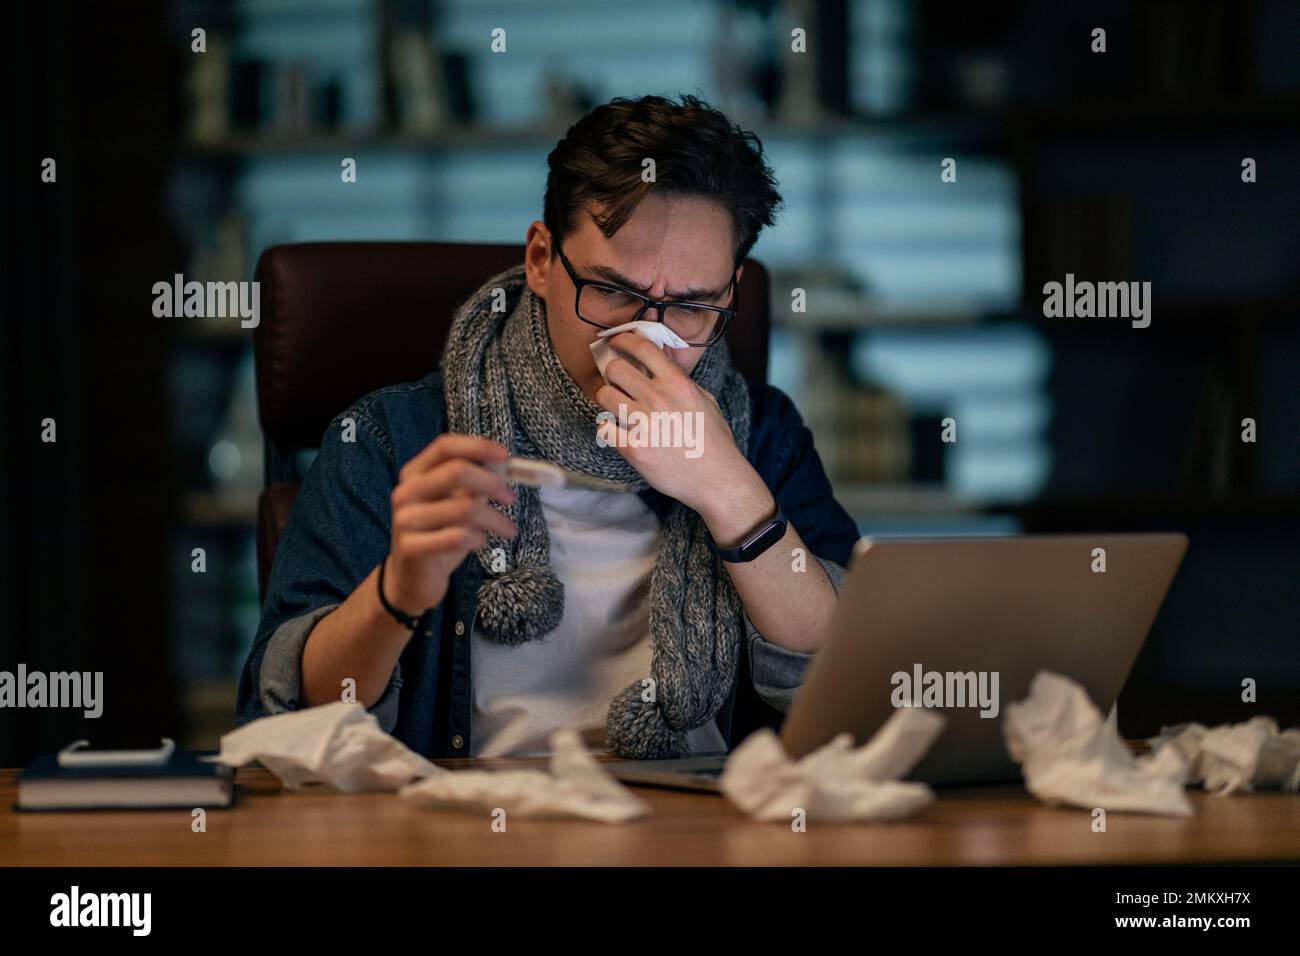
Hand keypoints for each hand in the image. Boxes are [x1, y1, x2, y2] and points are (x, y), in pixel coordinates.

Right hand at [385, 434, 516, 613]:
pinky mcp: (410, 548)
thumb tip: (504, 463)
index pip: (445, 446)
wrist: (412, 578)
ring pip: (463, 508)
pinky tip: (482, 541)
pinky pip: (456, 537)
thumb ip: (474, 483)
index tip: (506, 456)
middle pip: (456, 471)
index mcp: (414, 473)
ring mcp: (404, 520)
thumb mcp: (456, 503)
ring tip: (509, 529)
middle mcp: (405, 492)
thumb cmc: (440, 534)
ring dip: (495, 518)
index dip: (477, 447)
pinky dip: (478, 538)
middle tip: (511, 498)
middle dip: (492, 483)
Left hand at [593, 332, 770, 524]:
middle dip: (612, 373)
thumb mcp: (704, 399)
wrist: (716, 478)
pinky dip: (607, 428)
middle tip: (616, 382)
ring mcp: (644, 424)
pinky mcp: (634, 448)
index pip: (641, 347)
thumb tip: (658, 360)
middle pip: (615, 369)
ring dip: (608, 400)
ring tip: (618, 409)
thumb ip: (680, 379)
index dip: (623, 340)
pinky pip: (603, 428)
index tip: (616, 343)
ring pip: (604, 396)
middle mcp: (659, 399)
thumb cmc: (713, 439)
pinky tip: (617, 431)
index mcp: (677, 383)